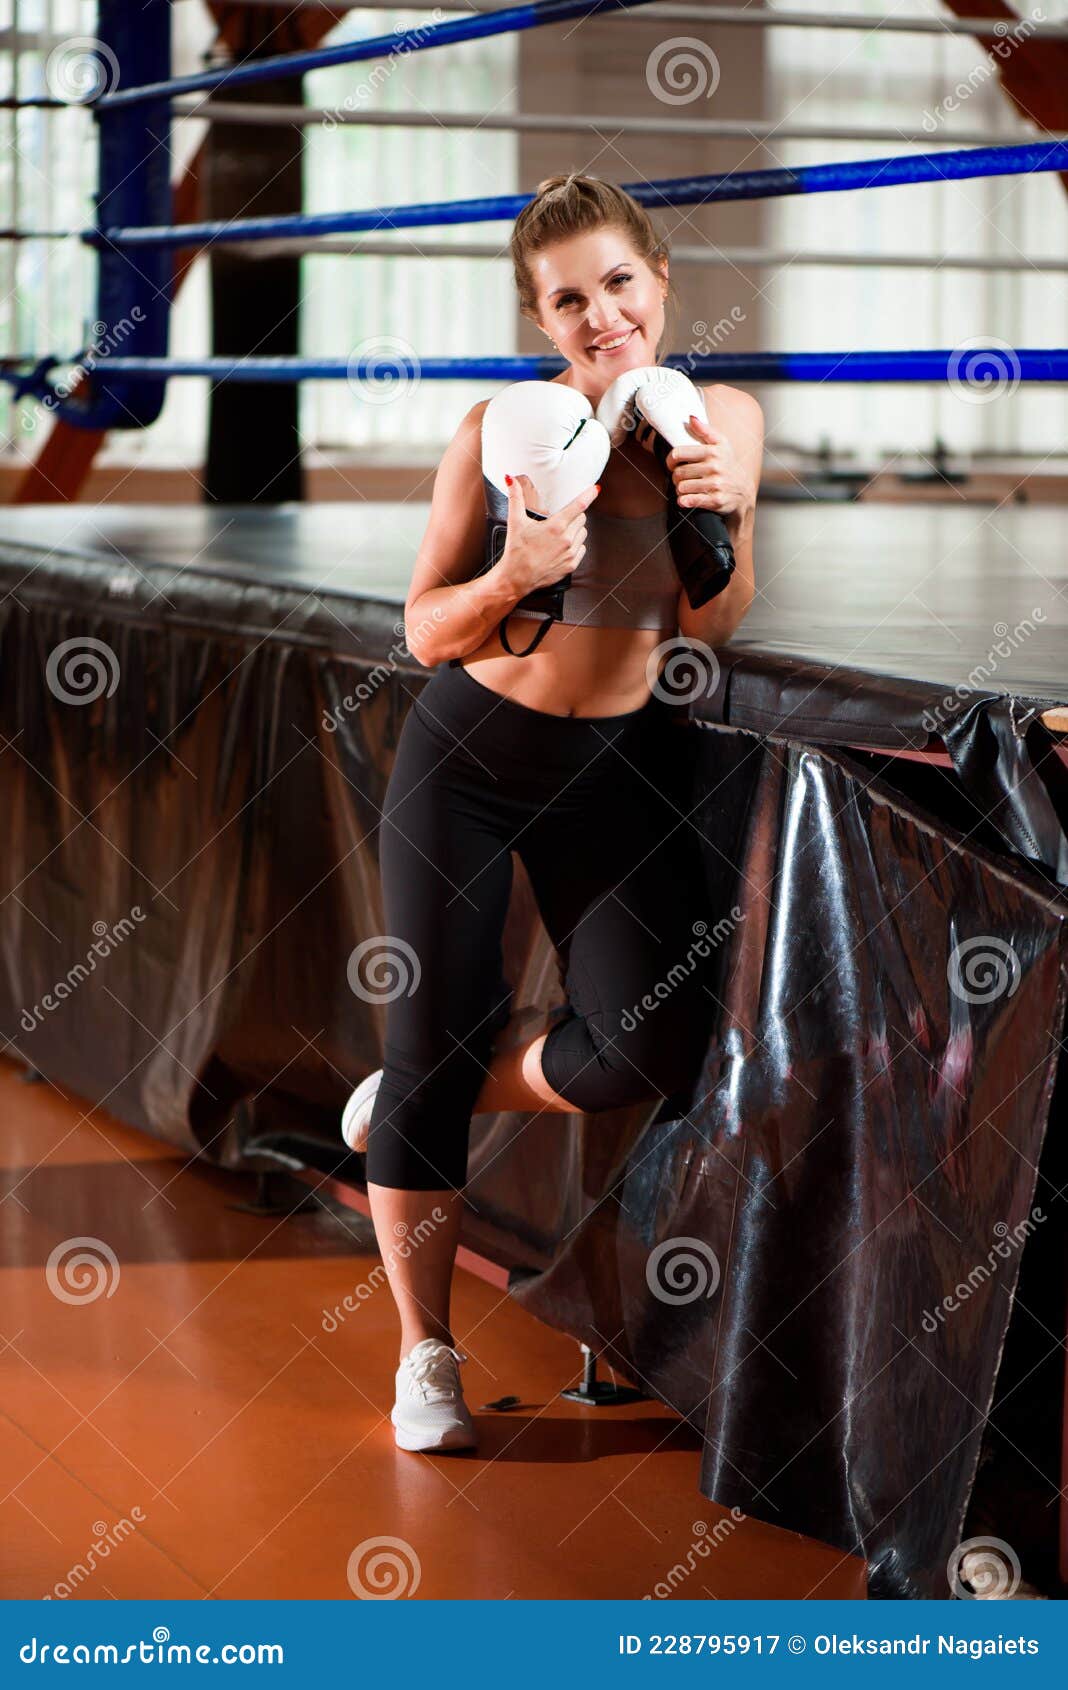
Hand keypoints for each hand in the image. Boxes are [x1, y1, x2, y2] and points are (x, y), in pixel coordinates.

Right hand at [498, 474, 598, 595]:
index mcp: (555, 526)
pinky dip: (575, 545)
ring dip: (575, 530)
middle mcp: (566, 540)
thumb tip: (511, 480)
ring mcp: (570, 553)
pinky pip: (582, 549)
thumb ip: (515, 498)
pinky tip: (562, 547)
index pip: (579, 506)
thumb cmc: (516, 551)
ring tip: (560, 534)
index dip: (588, 495)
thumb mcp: (515, 522)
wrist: (516, 578)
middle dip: (574, 515)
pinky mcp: (571, 565)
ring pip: (583, 533)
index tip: (595, 489)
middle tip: (560, 519)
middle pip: (581, 518)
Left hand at [666, 414, 755, 519]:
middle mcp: (715, 467)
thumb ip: (705, 430)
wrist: (744, 491)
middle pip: (678, 473)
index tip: (672, 464)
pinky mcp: (715, 500)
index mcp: (713, 451)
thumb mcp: (722, 444)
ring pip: (681, 487)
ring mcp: (716, 484)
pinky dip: (684, 501)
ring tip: (685, 488)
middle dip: (675, 477)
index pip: (678, 453)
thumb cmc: (729, 465)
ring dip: (679, 490)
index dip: (670, 460)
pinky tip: (686, 499)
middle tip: (680, 478)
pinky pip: (689, 501)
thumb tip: (691, 418)